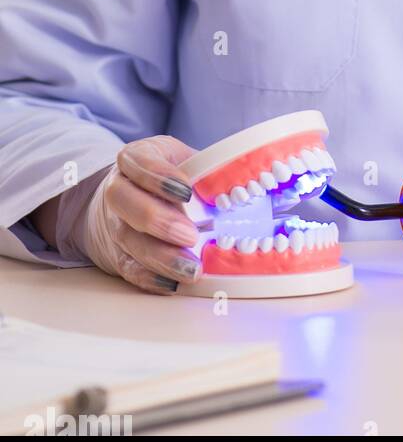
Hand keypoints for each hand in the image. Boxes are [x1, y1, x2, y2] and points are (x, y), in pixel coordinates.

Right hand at [72, 136, 201, 293]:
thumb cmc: (168, 175)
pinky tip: (173, 284)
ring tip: (191, 269)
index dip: (160, 177)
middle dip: (159, 220)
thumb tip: (249, 182)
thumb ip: (207, 169)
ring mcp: (114, 222)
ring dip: (161, 256)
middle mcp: (118, 188)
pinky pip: (128, 267)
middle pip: (125, 201)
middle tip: (190, 235)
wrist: (128, 197)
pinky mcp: (117, 253)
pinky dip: (151, 277)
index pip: (139, 162)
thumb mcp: (184, 159)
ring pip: (128, 238)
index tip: (186, 191)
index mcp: (136, 157)